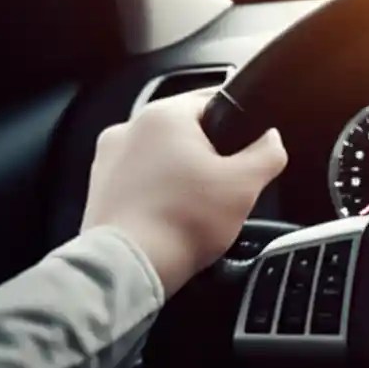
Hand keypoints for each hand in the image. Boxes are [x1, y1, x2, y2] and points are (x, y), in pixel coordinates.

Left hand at [81, 90, 287, 296]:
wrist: (127, 268)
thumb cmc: (185, 220)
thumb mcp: (245, 185)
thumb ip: (268, 152)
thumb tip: (272, 139)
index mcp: (164, 114)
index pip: (213, 99)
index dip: (239, 122)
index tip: (249, 150)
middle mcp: (128, 126)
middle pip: (185, 130)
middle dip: (207, 153)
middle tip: (225, 184)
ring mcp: (106, 158)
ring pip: (160, 156)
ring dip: (179, 173)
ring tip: (196, 206)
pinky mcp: (96, 188)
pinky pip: (138, 179)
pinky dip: (156, 192)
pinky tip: (170, 216)